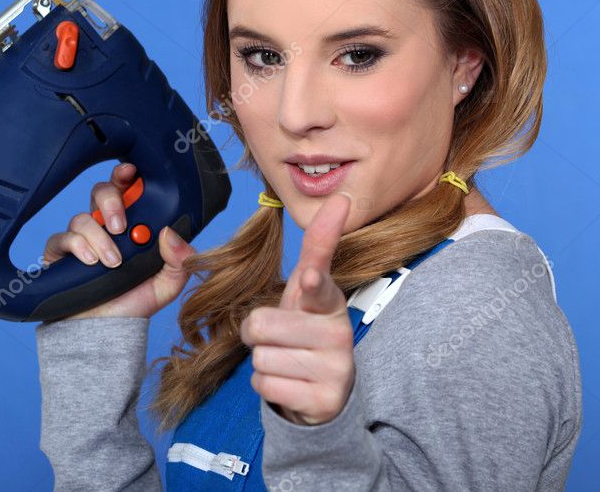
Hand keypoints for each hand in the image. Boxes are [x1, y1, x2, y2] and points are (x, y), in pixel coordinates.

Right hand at [41, 162, 194, 320]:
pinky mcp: (60, 254)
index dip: (126, 175)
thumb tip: (170, 233)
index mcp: (131, 225)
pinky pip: (62, 238)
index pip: (128, 190)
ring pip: (83, 217)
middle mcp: (105, 226)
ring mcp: (81, 239)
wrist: (105, 331)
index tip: (130, 172)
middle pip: (101, 191)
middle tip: (121, 225)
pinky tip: (91, 262)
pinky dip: (78, 246)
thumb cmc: (133, 303)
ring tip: (112, 262)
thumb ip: (179, 260)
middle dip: (111, 200)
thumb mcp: (167, 285)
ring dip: (99, 237)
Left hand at [240, 192, 354, 425]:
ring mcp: (335, 369)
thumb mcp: (307, 289)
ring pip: (261, 358)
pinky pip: (267, 385)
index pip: (320, 286)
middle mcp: (338, 334)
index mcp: (330, 302)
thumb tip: (341, 198)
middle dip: (257, 334)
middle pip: (261, 324)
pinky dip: (268, 386)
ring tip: (288, 362)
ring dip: (263, 362)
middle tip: (279, 339)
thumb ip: (319, 246)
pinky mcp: (324, 401)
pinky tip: (290, 383)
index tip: (307, 278)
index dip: (310, 283)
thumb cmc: (305, 329)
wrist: (322, 390)